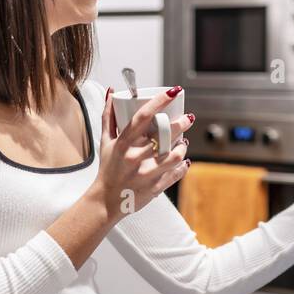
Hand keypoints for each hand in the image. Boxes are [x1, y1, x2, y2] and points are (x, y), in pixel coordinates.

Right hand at [94, 87, 193, 221]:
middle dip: (180, 124)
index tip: (173, 92)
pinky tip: (184, 160)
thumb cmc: (108, 169)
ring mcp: (145, 174)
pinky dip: (183, 166)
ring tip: (183, 141)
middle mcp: (134, 158)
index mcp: (122, 143)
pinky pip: (175, 174)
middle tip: (188, 118)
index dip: (160, 102)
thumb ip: (109, 116)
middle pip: (163, 136)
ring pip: (173, 156)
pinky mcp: (154, 188)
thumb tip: (112, 92)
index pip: (143, 117)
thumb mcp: (105, 142)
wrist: (106, 201)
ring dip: (182, 147)